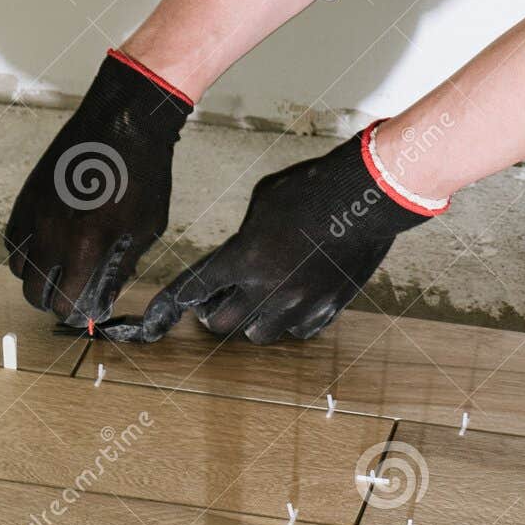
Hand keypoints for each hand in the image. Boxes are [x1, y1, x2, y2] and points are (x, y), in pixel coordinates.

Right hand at [5, 50, 191, 325]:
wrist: (123, 120)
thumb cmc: (143, 172)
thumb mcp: (146, 228)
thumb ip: (122, 267)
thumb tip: (106, 295)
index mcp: (86, 245)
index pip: (63, 301)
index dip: (75, 313)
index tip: (86, 310)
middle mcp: (52, 233)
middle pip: (32, 291)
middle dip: (50, 301)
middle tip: (67, 296)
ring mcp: (35, 212)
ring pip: (17, 266)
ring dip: (34, 276)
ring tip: (55, 271)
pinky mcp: (28, 195)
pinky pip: (13, 236)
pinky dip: (25, 249)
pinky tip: (45, 245)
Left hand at [102, 125, 442, 343]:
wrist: (366, 196)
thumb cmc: (311, 190)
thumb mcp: (261, 204)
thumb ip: (241, 240)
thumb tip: (232, 261)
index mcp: (242, 258)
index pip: (192, 290)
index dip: (170, 305)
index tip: (159, 316)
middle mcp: (266, 288)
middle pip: (221, 323)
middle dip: (213, 312)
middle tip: (217, 301)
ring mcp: (299, 303)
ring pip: (259, 333)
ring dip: (251, 320)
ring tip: (259, 301)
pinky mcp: (328, 307)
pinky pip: (298, 331)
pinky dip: (290, 321)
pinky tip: (292, 302)